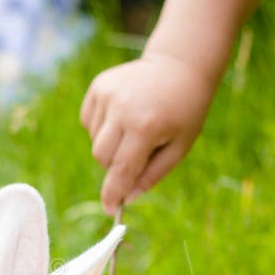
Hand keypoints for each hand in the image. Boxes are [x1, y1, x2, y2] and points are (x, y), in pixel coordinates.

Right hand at [80, 53, 214, 213]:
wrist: (180, 65)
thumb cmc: (184, 111)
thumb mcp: (180, 147)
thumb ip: (153, 175)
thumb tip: (128, 198)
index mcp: (145, 127)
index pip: (121, 170)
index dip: (113, 193)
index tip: (110, 209)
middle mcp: (122, 109)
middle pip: (101, 157)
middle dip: (114, 166)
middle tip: (135, 157)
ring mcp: (107, 95)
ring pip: (95, 140)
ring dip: (110, 145)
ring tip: (134, 129)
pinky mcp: (98, 86)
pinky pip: (89, 122)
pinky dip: (102, 128)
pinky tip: (122, 116)